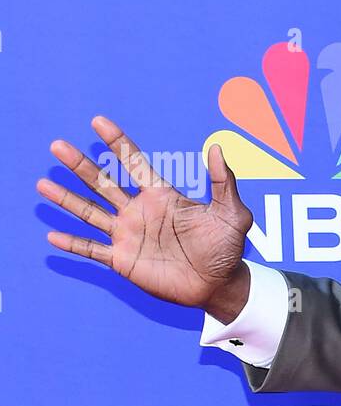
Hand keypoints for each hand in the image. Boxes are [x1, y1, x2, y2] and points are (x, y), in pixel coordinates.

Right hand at [37, 117, 252, 321]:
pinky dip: (73, 244)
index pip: (134, 163)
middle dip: (81, 165)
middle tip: (57, 145)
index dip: (117, 142)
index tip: (98, 121)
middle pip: (103, 183)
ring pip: (90, 212)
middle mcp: (139, 211)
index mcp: (162, 196)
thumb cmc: (227, 248)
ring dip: (66, 199)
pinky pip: (92, 250)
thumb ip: (223, 183)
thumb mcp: (232, 214)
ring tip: (43, 183)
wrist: (220, 284)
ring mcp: (128, 235)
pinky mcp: (123, 260)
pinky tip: (52, 236)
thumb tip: (217, 148)